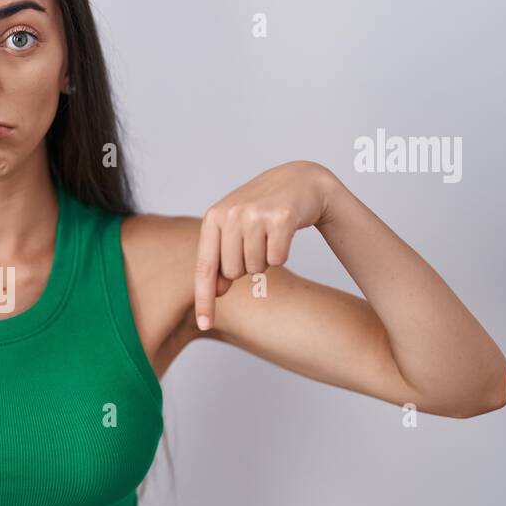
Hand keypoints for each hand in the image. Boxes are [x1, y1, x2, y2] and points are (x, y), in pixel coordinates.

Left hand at [194, 161, 336, 330]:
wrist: (301, 181)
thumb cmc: (263, 209)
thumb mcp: (235, 228)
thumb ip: (222, 256)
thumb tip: (217, 291)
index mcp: (213, 218)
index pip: (205, 267)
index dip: (204, 298)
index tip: (205, 324)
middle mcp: (230, 214)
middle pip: (234, 273)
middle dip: (247, 267)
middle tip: (257, 243)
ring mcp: (255, 215)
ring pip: (257, 268)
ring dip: (266, 259)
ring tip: (269, 235)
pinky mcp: (281, 218)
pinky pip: (278, 259)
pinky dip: (282, 253)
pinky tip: (283, 233)